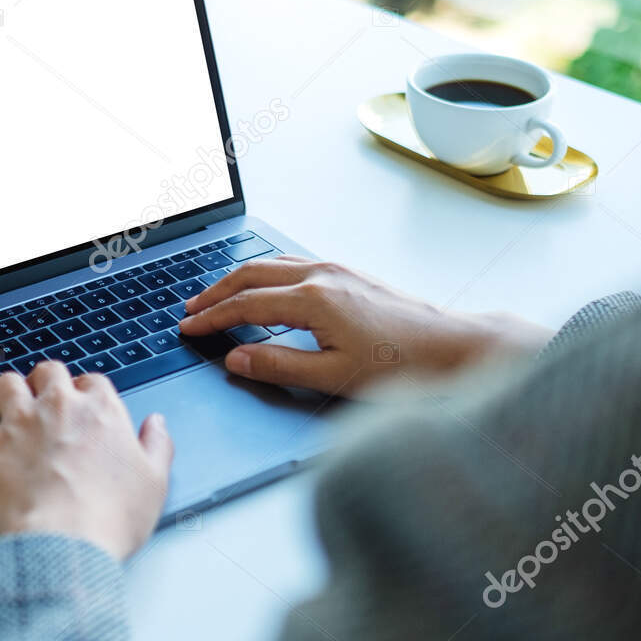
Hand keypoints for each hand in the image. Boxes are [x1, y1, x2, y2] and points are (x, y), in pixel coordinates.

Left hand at [0, 362, 174, 559]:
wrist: (67, 543)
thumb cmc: (112, 518)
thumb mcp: (155, 482)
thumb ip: (157, 446)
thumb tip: (156, 424)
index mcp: (101, 411)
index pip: (92, 382)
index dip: (86, 393)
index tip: (83, 407)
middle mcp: (59, 406)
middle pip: (47, 372)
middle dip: (44, 382)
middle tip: (42, 401)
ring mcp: (20, 423)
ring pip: (5, 384)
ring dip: (4, 392)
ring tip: (3, 406)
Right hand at [178, 257, 550, 395]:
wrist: (452, 348)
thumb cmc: (401, 367)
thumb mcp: (332, 376)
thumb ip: (278, 366)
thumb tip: (237, 358)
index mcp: (313, 300)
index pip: (245, 305)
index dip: (212, 318)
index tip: (188, 328)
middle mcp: (322, 276)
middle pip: (252, 275)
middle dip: (216, 292)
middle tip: (190, 309)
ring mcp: (337, 271)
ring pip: (271, 265)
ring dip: (239, 279)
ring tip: (217, 296)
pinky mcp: (350, 274)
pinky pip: (293, 264)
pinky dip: (265, 273)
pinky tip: (264, 285)